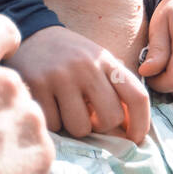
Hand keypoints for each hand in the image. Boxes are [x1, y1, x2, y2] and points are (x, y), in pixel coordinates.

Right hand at [7, 24, 150, 142]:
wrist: (31, 34)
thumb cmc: (70, 56)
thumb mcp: (97, 61)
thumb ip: (115, 89)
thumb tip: (130, 130)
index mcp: (105, 60)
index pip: (137, 96)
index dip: (141, 124)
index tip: (135, 139)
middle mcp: (86, 67)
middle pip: (111, 118)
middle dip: (103, 127)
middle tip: (91, 119)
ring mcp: (60, 76)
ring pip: (80, 128)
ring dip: (75, 126)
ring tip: (67, 109)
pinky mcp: (36, 86)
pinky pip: (54, 125)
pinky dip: (54, 122)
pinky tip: (49, 105)